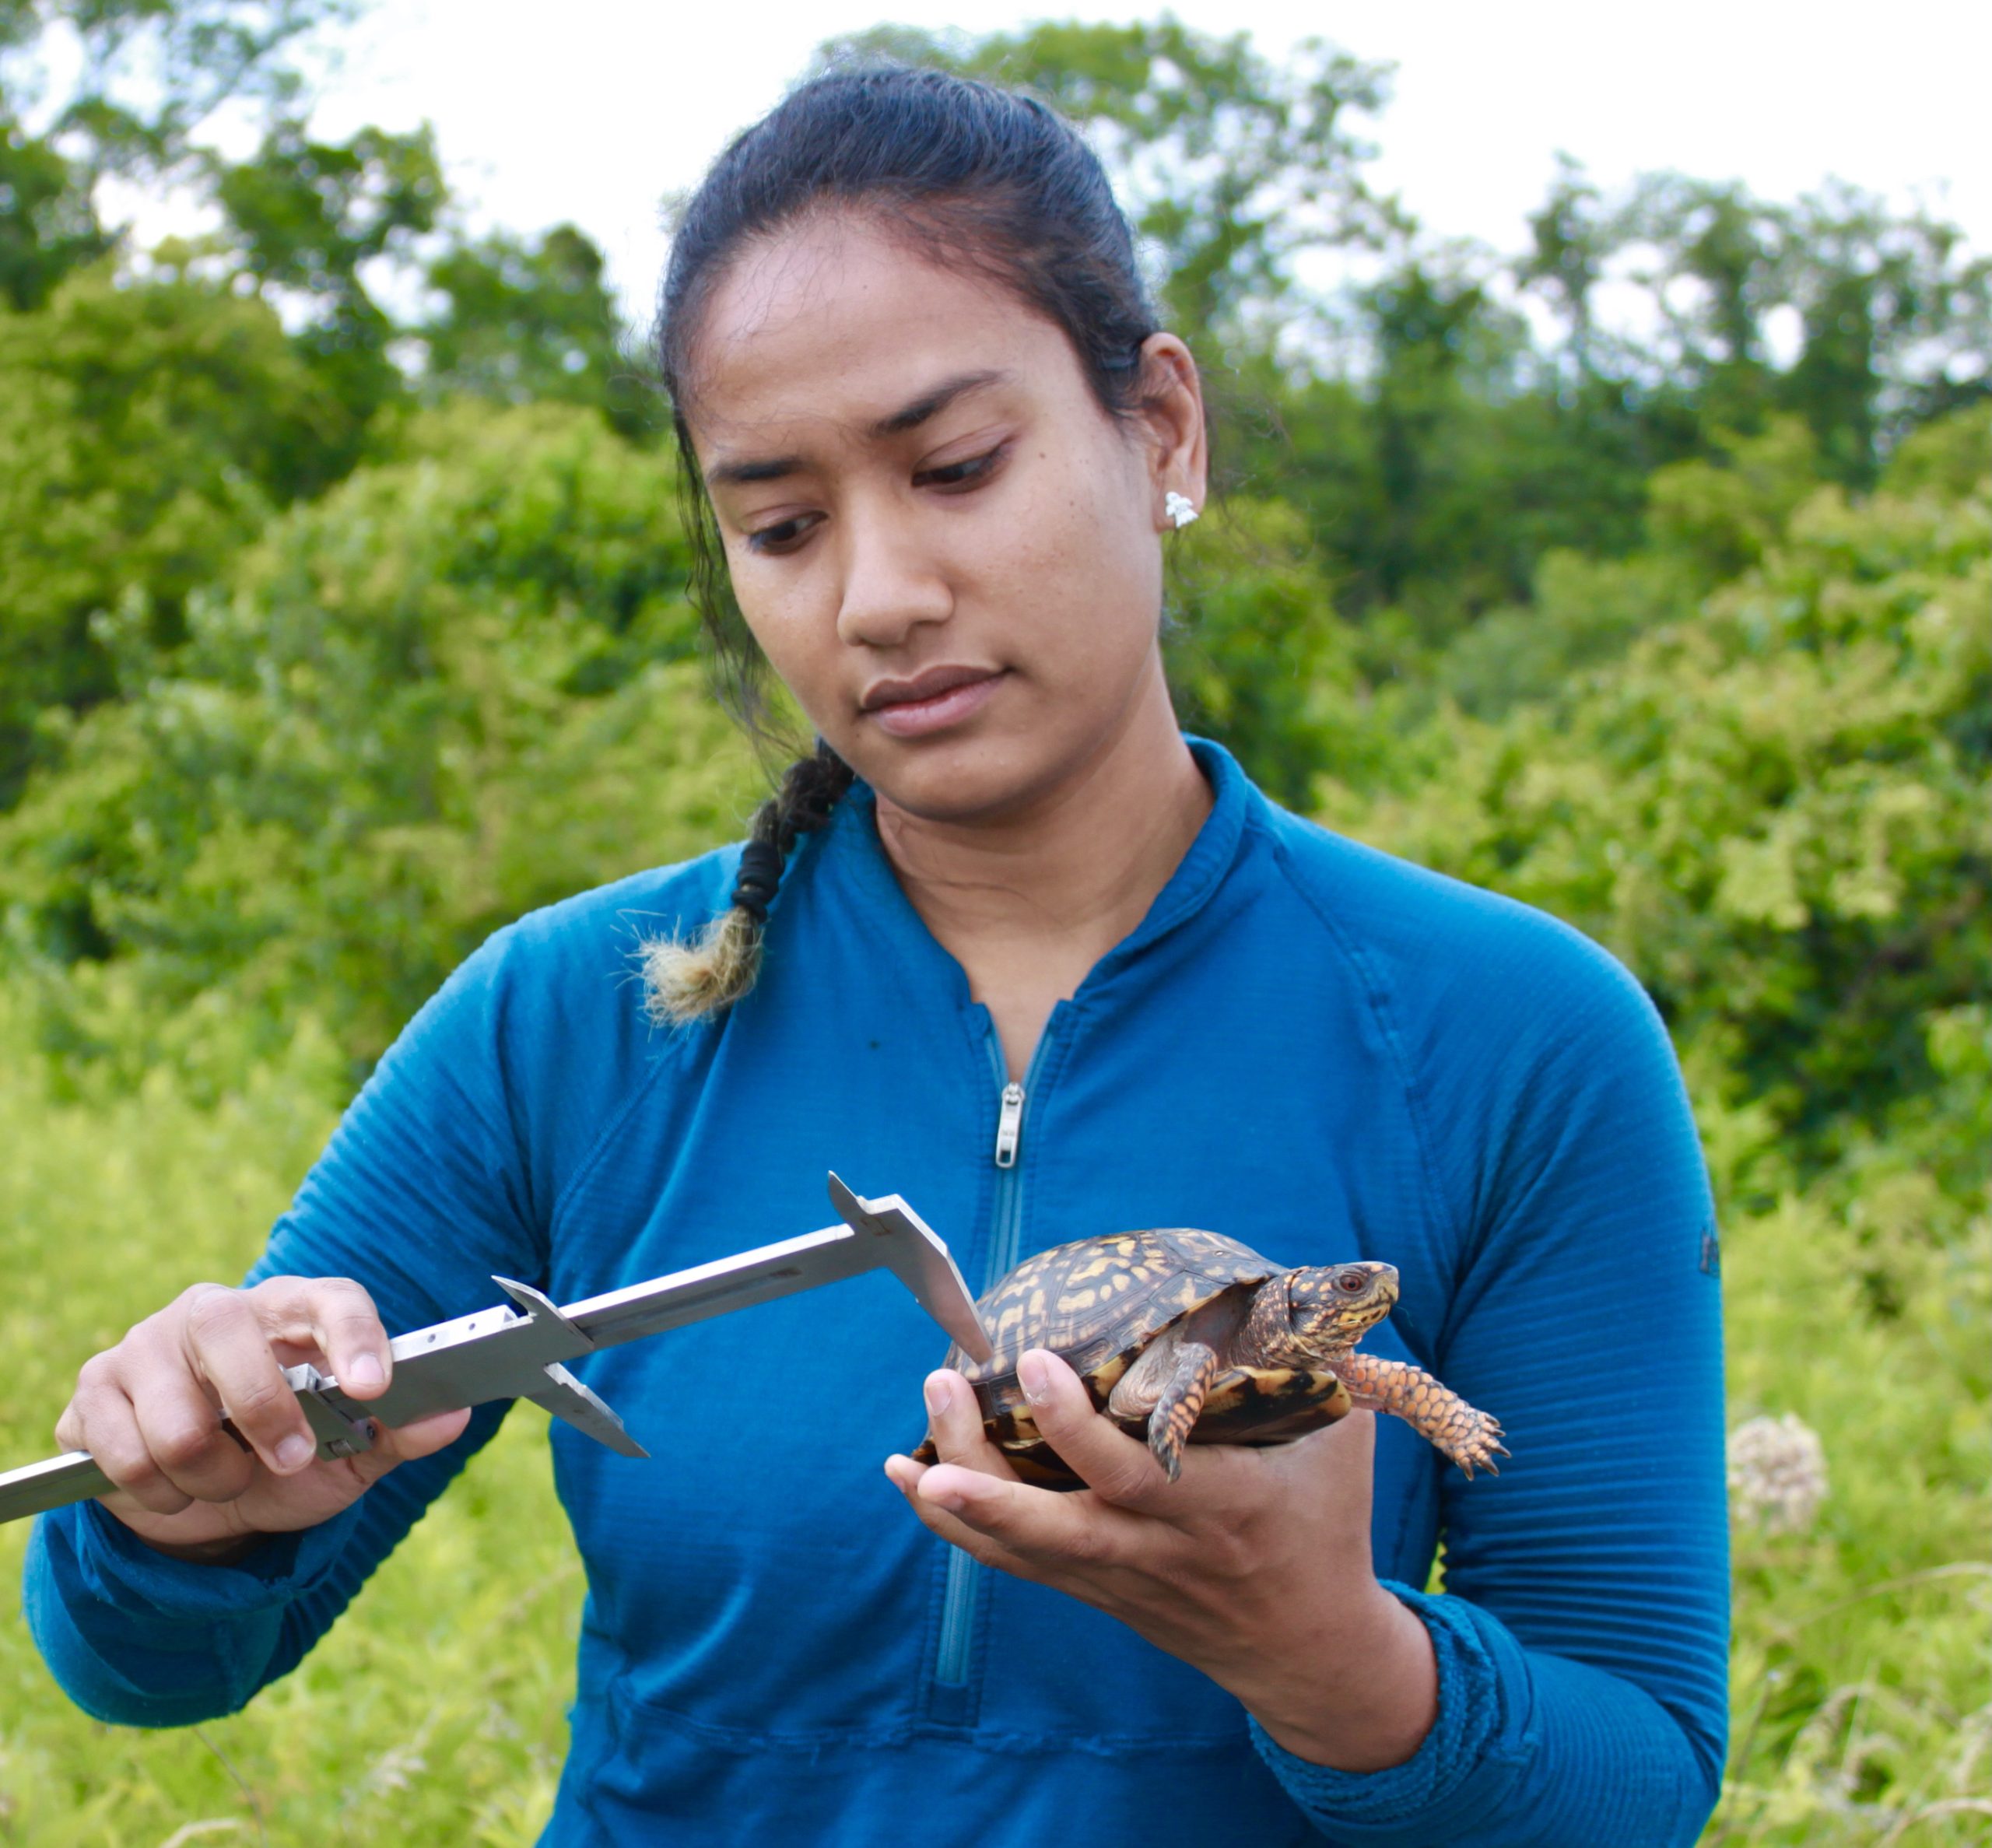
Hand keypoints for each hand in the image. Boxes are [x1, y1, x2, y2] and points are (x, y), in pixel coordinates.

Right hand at [54, 1276, 471, 1562]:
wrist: (208, 1504)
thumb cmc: (290, 1457)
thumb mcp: (351, 1453)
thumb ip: (400, 1432)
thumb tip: (453, 1416)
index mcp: (290, 1312)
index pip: (329, 1298)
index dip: (353, 1337)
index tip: (373, 1389)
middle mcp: (214, 1311)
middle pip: (229, 1331)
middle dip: (264, 1409)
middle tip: (292, 1460)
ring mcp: (145, 1346)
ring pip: (176, 1419)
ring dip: (214, 1475)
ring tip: (229, 1477)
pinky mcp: (94, 1393)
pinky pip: (124, 1455)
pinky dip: (161, 1492)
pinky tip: (175, 1486)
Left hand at [884, 1349, 1437, 1770]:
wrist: (1309, 1652)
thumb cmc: (1326, 1529)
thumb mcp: (1341, 1443)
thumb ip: (1321, 1367)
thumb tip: (1313, 1285)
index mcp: (1217, 1505)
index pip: (1131, 1473)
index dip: (1073, 1425)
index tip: (1034, 1363)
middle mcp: (1156, 1547)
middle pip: (1052, 1525)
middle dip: (984, 1469)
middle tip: (940, 1390)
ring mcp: (1117, 1577)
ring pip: (1020, 1549)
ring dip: (955, 1500)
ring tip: (905, 1447)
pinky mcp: (1096, 1591)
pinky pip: (1016, 1563)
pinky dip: (959, 1527)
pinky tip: (915, 1482)